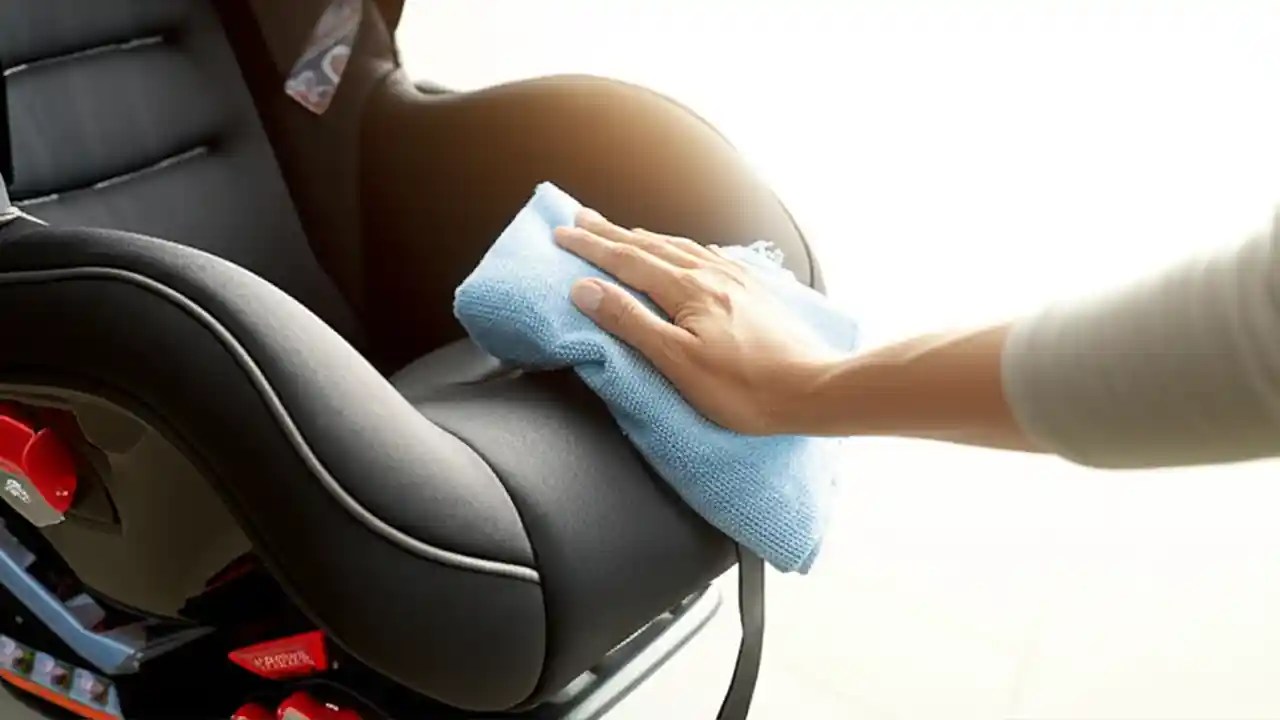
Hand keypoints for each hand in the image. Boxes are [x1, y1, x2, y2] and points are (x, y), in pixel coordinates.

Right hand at [554, 209, 838, 434]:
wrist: (815, 390)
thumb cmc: (745, 389)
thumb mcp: (676, 362)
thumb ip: (630, 322)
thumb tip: (586, 288)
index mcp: (688, 289)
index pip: (626, 260)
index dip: (590, 247)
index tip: (561, 234)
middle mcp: (711, 274)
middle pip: (650, 245)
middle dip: (611, 233)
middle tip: (580, 219)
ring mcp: (735, 280)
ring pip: (679, 247)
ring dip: (643, 237)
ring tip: (621, 231)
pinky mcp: (754, 291)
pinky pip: (706, 256)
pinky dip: (679, 248)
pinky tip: (683, 252)